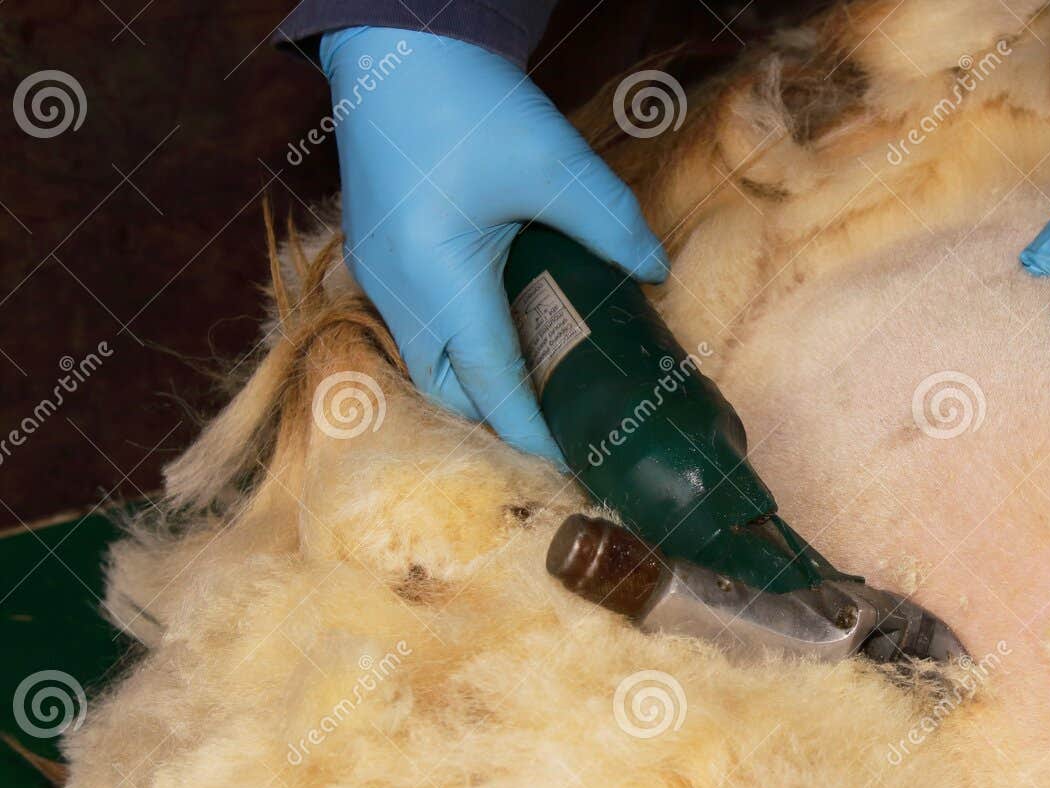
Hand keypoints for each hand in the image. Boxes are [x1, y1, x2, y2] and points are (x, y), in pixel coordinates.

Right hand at [321, 27, 667, 458]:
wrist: (395, 43)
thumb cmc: (466, 102)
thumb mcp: (553, 163)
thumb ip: (610, 225)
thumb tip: (655, 271)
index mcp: (440, 282)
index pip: (491, 385)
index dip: (532, 433)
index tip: (569, 462)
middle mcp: (397, 292)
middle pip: (449, 389)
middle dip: (500, 418)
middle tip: (561, 428)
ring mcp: (376, 275)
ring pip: (426, 361)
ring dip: (475, 382)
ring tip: (536, 388)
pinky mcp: (375, 254)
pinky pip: (414, 326)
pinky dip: (454, 346)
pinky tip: (499, 330)